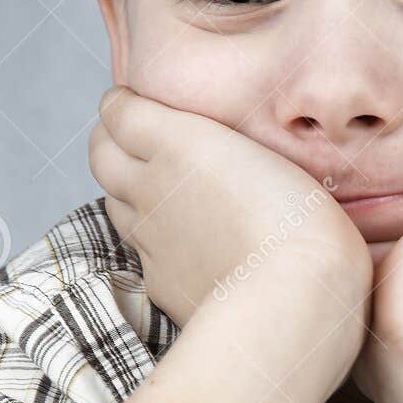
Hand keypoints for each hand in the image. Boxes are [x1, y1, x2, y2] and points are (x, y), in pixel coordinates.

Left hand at [88, 86, 372, 330]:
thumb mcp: (280, 159)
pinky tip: (178, 242)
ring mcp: (150, 238)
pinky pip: (140, 251)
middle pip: (101, 153)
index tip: (136, 101)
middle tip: (130, 137)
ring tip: (151, 186)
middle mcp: (152, 186)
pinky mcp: (160, 281)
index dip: (123, 103)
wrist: (289, 301)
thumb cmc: (301, 224)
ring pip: (113, 202)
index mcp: (178, 143)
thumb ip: (240, 145)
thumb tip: (226, 146)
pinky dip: (149, 239)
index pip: (120, 111)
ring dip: (123, 188)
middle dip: (109, 139)